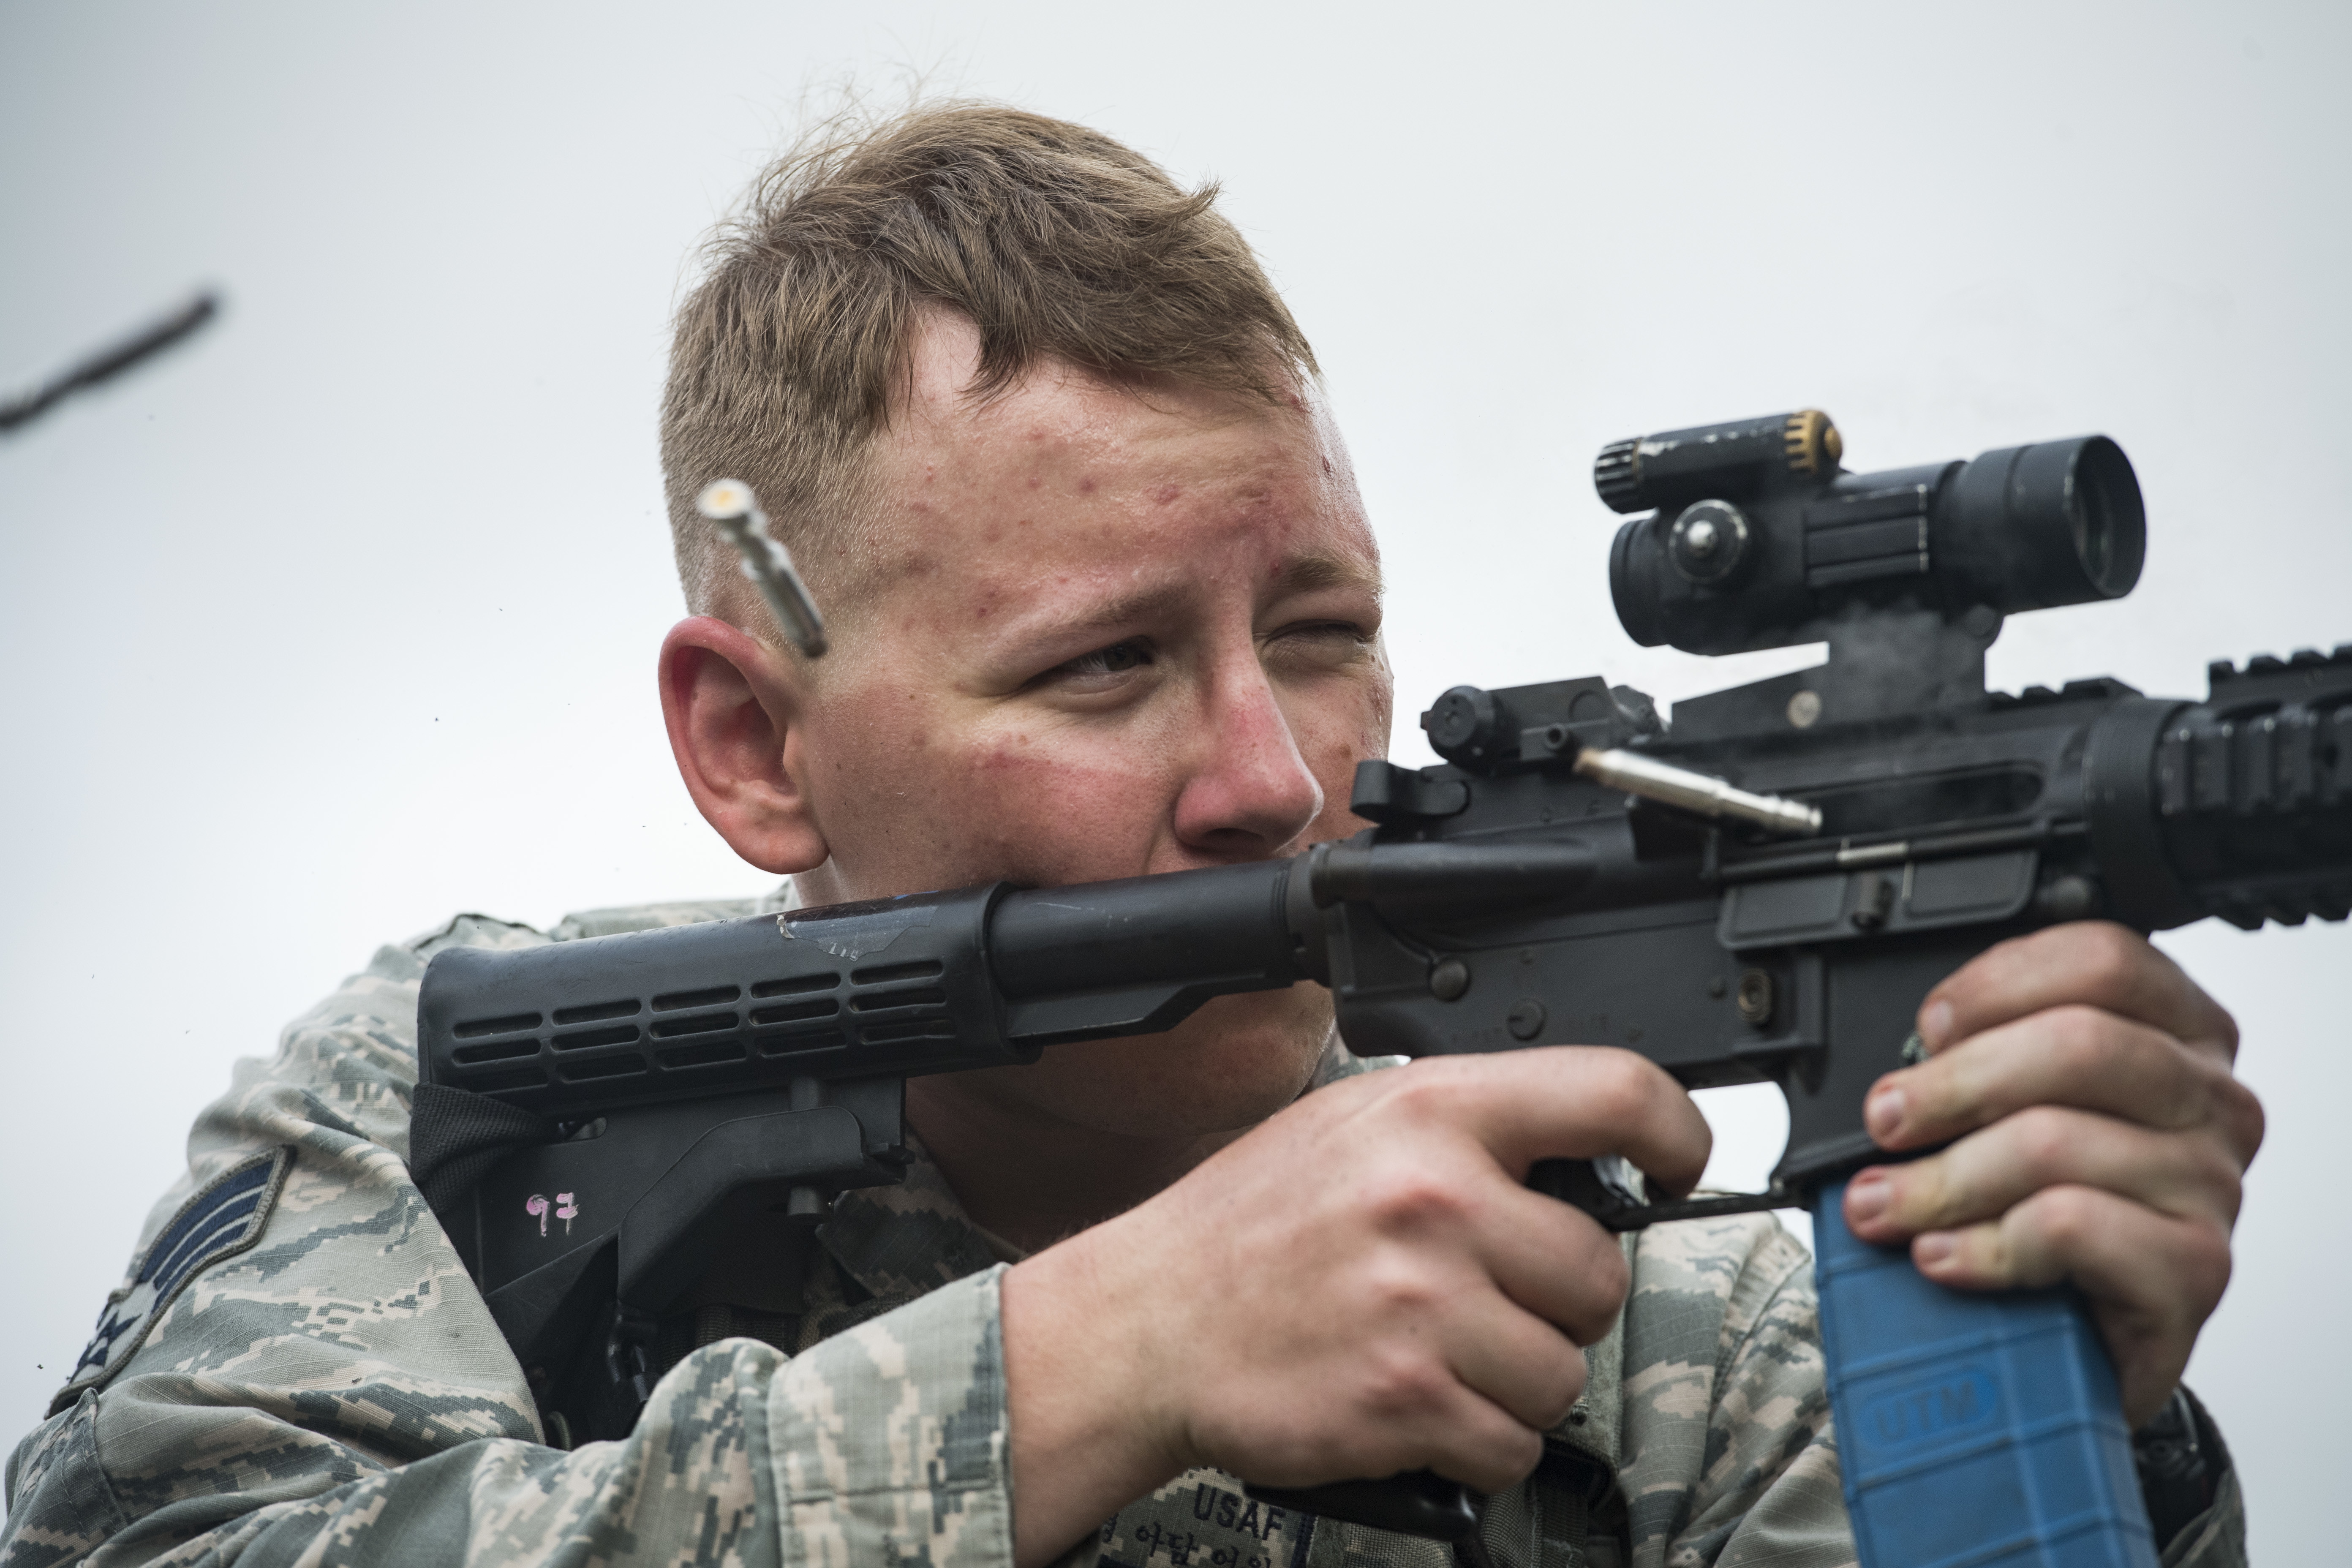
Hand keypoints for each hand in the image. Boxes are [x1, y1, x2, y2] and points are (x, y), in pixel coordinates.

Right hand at [999, 1048, 1709, 1565]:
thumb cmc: (1249, 1229)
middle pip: (1598, 1270)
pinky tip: (1419, 1403)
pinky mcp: (1408, 1400)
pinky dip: (1478, 1442)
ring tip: (1437, 1351)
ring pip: (1564, 1372)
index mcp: (1430, 1114)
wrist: (1144, 1325)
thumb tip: (1579, 1157)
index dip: (1677, 1132)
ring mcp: (1422, 1304)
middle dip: (1556, 1300)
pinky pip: (1513, 1444)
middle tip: (1482, 1295)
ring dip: (1516, 1379)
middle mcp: (1435, 1199)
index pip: (1614, 1094)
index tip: (1678, 1164)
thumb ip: (1463, 1131)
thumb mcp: (1349, 1128)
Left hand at [1842, 922, 2262, 1425]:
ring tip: (1883, 1205)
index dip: (1999, 984)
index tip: (1928, 1028)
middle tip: (1885, 1121)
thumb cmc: (2042, 1206)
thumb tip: (1900, 1059)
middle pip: (2079, 1044)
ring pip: (2056, 1141)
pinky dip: (1984, 1242)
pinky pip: (2069, 1227)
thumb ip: (1986, 1058)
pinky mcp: (2194, 1268)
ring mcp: (2212, 1185)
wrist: (2079, 1341)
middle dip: (1954, 1083)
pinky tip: (1941, 1256)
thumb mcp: (2019, 1112)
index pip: (2104, 959)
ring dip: (1943, 1177)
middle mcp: (2211, 1100)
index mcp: (2179, 1034)